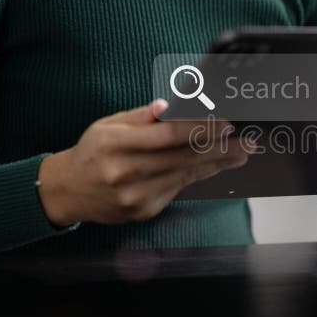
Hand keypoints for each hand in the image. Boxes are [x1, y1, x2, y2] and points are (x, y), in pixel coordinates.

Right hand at [38, 100, 250, 226]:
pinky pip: (178, 189)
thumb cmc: (92, 152)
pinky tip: (216, 166)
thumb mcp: (109, 124)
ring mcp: (135, 195)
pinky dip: (199, 176)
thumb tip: (171, 105)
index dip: (201, 129)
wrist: (68, 191)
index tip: (226, 124)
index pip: (168, 135)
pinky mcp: (143, 210)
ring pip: (186, 175)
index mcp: (116, 144)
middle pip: (184, 157)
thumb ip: (142, 116)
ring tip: (241, 153)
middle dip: (221, 148)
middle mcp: (126, 171)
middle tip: (247, 141)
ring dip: (218, 163)